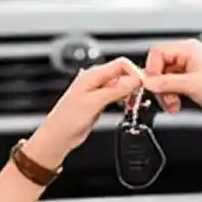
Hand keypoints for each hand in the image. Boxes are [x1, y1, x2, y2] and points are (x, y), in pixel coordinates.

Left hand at [25, 57, 143, 168]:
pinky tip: (127, 106)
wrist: (58, 136)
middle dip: (134, 83)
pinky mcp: (99, 101)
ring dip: (130, 92)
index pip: (121, 64)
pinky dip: (124, 99)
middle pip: (122, 73)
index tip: (144, 85)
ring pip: (121, 84)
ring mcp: (97, 91)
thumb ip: (115, 90)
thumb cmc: (68, 119)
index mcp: (92, 75)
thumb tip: (134, 80)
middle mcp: (95, 80)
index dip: (135, 72)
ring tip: (133, 103)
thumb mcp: (95, 102)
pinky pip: (116, 95)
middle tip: (140, 96)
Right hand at [142, 40, 201, 124]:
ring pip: (163, 79)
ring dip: (165, 94)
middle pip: (159, 67)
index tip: (152, 85)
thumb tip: (148, 82)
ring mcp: (188, 69)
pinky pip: (170, 86)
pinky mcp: (188, 81)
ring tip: (172, 105)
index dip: (152, 69)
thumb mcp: (192, 85)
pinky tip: (175, 105)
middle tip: (164, 98)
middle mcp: (187, 56)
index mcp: (189, 49)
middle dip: (159, 85)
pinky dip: (170, 97)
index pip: (158, 53)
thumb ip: (167, 83)